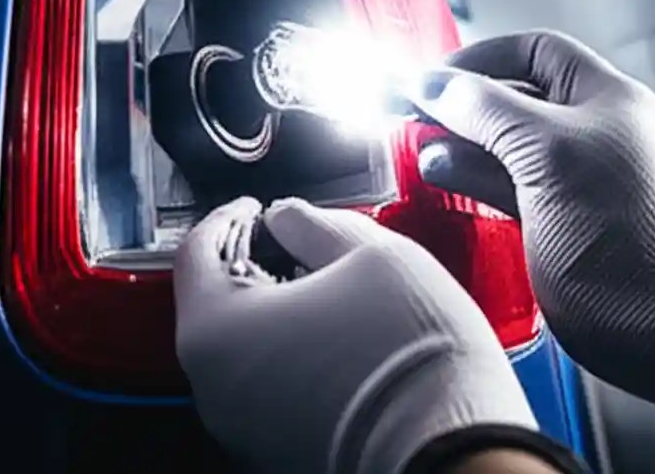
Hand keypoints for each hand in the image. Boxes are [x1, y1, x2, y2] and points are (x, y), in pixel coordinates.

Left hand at [174, 198, 537, 473]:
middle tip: (299, 242)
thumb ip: (311, 222)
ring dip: (278, 310)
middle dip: (256, 263)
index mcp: (216, 330)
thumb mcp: (369, 252)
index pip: (197, 250)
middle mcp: (214, 385)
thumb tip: (287, 216)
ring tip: (332, 291)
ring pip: (245, 346)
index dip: (230, 214)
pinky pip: (269, 385)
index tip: (256, 206)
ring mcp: (241, 423)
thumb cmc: (414, 359)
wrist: (458, 454)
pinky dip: (293, 354)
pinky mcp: (274, 448)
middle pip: (218, 301)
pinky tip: (342, 339)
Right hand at [414, 30, 654, 417]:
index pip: (536, 50)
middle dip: (460, 104)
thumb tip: (428, 84)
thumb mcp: (544, 152)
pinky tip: (436, 179)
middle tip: (409, 113)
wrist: (649, 326)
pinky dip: (467, 178)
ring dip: (456, 144)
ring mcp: (568, 177)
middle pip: (511, 97)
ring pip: (499, 143)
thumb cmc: (612, 232)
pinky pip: (500, 184)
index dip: (482, 56)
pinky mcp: (550, 218)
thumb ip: (483, 110)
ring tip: (419, 151)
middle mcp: (588, 131)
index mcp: (605, 98)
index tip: (434, 76)